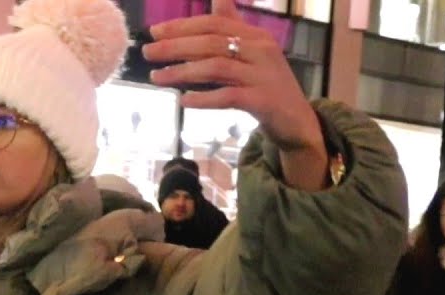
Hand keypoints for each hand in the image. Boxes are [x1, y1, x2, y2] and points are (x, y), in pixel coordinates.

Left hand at [143, 0, 326, 188]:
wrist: (298, 121)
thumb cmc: (266, 86)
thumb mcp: (250, 54)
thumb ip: (232, 28)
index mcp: (255, 36)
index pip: (214, 23)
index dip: (182, 26)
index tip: (154, 32)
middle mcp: (261, 50)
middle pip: (212, 42)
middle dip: (175, 46)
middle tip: (147, 53)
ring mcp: (263, 75)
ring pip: (217, 67)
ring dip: (182, 72)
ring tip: (156, 77)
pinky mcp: (264, 101)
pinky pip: (229, 96)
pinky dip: (204, 98)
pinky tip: (183, 101)